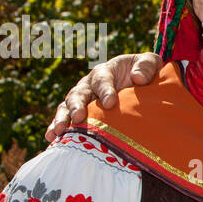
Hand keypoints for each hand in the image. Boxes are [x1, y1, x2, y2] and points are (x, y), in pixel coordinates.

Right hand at [44, 52, 159, 141]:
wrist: (141, 85)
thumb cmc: (145, 73)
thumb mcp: (150, 63)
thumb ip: (146, 66)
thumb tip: (138, 79)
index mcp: (105, 72)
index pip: (102, 79)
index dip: (105, 90)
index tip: (110, 102)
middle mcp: (89, 85)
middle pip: (79, 93)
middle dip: (77, 105)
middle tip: (79, 117)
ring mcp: (82, 100)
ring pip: (67, 107)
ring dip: (63, 118)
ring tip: (59, 131)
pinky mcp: (79, 113)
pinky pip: (66, 120)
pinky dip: (57, 128)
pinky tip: (51, 138)